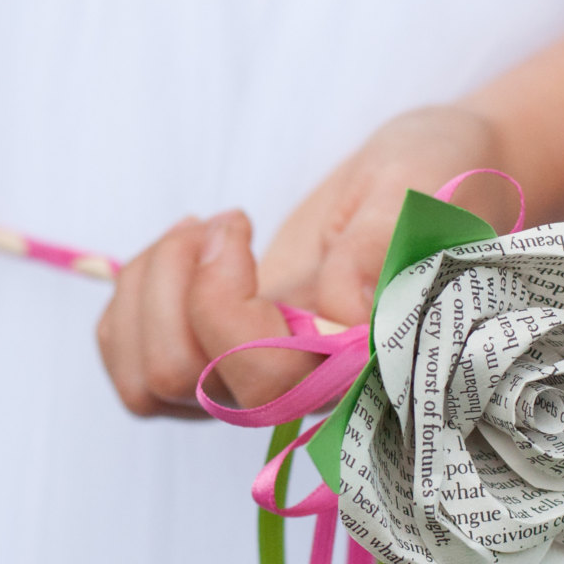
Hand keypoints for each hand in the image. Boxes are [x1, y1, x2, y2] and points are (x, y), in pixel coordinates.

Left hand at [97, 105, 515, 416]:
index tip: (237, 219)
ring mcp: (250, 377)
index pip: (260, 378)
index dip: (221, 302)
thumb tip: (341, 313)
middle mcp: (297, 385)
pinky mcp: (217, 357)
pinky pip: (133, 365)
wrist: (425, 178)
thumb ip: (379, 248)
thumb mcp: (414, 190)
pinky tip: (178, 255)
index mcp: (354, 362)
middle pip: (180, 380)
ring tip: (194, 232)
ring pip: (146, 382)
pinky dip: (131, 305)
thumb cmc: (432, 178)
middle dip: (170, 284)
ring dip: (143, 294)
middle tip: (217, 221)